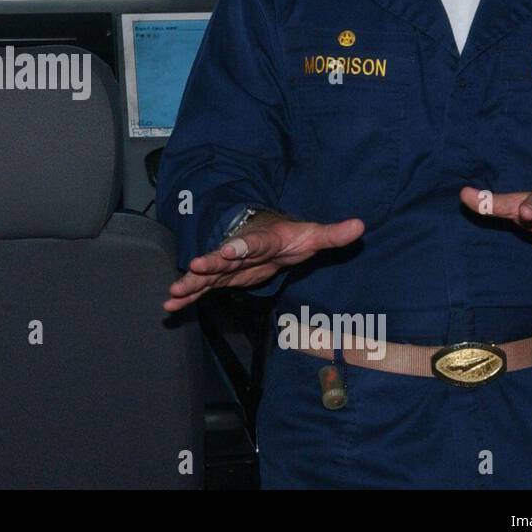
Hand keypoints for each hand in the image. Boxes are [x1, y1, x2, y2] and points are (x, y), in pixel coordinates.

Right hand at [164, 212, 363, 312]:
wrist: (270, 234)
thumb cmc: (290, 236)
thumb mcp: (313, 235)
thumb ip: (333, 234)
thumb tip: (360, 226)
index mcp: (262, 241)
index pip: (251, 243)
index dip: (240, 246)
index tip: (229, 251)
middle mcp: (240, 252)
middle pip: (222, 258)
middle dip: (208, 264)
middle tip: (194, 267)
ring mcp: (228, 265)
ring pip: (207, 275)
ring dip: (191, 283)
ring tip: (173, 293)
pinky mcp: (222, 278)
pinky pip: (202, 287)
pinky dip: (188, 295)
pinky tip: (171, 305)